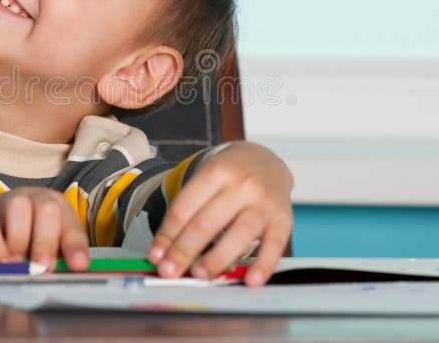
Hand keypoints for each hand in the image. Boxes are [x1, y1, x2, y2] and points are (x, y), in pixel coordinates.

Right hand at [0, 186, 88, 270]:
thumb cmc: (24, 238)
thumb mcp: (44, 246)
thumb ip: (55, 259)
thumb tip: (65, 277)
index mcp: (58, 207)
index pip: (71, 225)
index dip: (75, 246)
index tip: (78, 265)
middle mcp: (35, 199)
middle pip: (47, 209)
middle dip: (47, 241)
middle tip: (43, 267)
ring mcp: (7, 202)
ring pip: (17, 207)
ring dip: (19, 239)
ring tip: (18, 264)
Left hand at [147, 142, 292, 286]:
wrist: (266, 160)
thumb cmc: (229, 175)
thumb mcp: (205, 179)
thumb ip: (188, 211)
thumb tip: (164, 250)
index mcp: (215, 172)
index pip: (185, 208)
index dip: (167, 234)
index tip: (155, 256)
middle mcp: (241, 186)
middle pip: (207, 222)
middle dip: (184, 250)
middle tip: (169, 270)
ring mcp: (263, 203)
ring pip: (238, 234)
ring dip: (216, 258)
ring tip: (199, 275)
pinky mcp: (283, 220)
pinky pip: (275, 246)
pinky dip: (263, 265)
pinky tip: (250, 280)